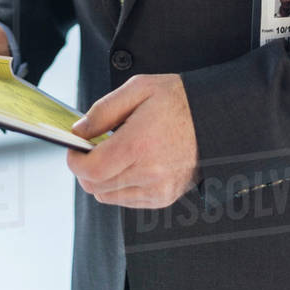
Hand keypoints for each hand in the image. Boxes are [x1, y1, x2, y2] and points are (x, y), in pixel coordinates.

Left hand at [66, 74, 199, 209]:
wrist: (215, 119)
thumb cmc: (178, 99)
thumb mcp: (138, 89)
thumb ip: (102, 111)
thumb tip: (78, 131)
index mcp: (138, 145)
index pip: (91, 170)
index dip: (74, 161)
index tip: (74, 148)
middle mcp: (149, 173)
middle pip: (95, 186)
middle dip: (85, 168)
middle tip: (91, 148)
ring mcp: (158, 189)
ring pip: (108, 196)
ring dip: (101, 178)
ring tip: (113, 154)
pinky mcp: (165, 197)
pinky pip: (127, 200)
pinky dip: (119, 186)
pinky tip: (129, 164)